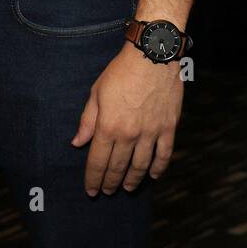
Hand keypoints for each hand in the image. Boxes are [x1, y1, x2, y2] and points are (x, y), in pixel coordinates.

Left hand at [71, 42, 183, 195]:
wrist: (152, 55)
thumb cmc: (121, 71)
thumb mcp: (97, 92)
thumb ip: (88, 120)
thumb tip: (78, 143)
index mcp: (109, 126)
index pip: (98, 161)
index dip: (93, 178)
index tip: (91, 190)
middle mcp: (130, 134)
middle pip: (118, 167)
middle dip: (110, 183)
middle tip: (106, 192)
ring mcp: (151, 132)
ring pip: (141, 166)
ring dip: (132, 180)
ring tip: (126, 187)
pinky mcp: (169, 127)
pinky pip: (164, 155)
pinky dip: (158, 168)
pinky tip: (153, 176)